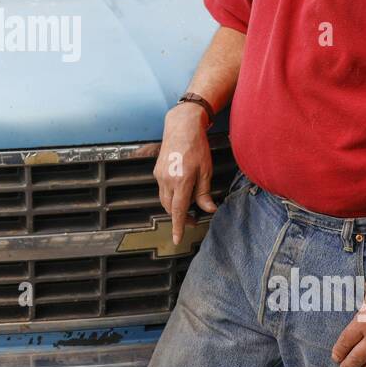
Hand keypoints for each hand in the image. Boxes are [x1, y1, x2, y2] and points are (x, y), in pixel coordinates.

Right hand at [154, 102, 215, 245]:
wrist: (181, 127)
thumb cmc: (197, 146)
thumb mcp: (206, 170)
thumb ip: (205, 193)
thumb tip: (208, 209)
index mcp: (181, 181)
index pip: (178, 210)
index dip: (178, 226)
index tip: (177, 239)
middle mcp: (167, 180)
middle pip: (170, 208)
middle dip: (180, 217)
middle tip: (193, 218)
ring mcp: (159, 175)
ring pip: (165, 200)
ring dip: (175, 206)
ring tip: (188, 204)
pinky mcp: (157, 171)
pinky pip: (162, 190)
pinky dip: (171, 195)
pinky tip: (181, 190)